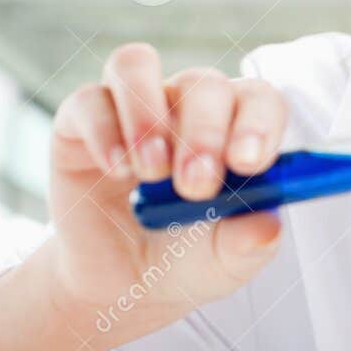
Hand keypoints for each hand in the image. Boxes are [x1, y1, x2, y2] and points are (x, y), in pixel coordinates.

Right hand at [46, 42, 287, 344]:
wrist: (123, 286)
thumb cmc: (187, 260)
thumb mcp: (225, 263)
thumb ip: (249, 242)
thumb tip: (269, 224)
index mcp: (236, 129)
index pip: (258, 98)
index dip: (259, 121)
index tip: (250, 163)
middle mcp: (187, 107)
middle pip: (203, 82)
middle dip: (204, 132)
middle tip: (197, 186)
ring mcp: (133, 109)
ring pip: (137, 65)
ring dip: (148, 115)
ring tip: (153, 171)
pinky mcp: (80, 124)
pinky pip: (89, 100)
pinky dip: (104, 132)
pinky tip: (118, 172)